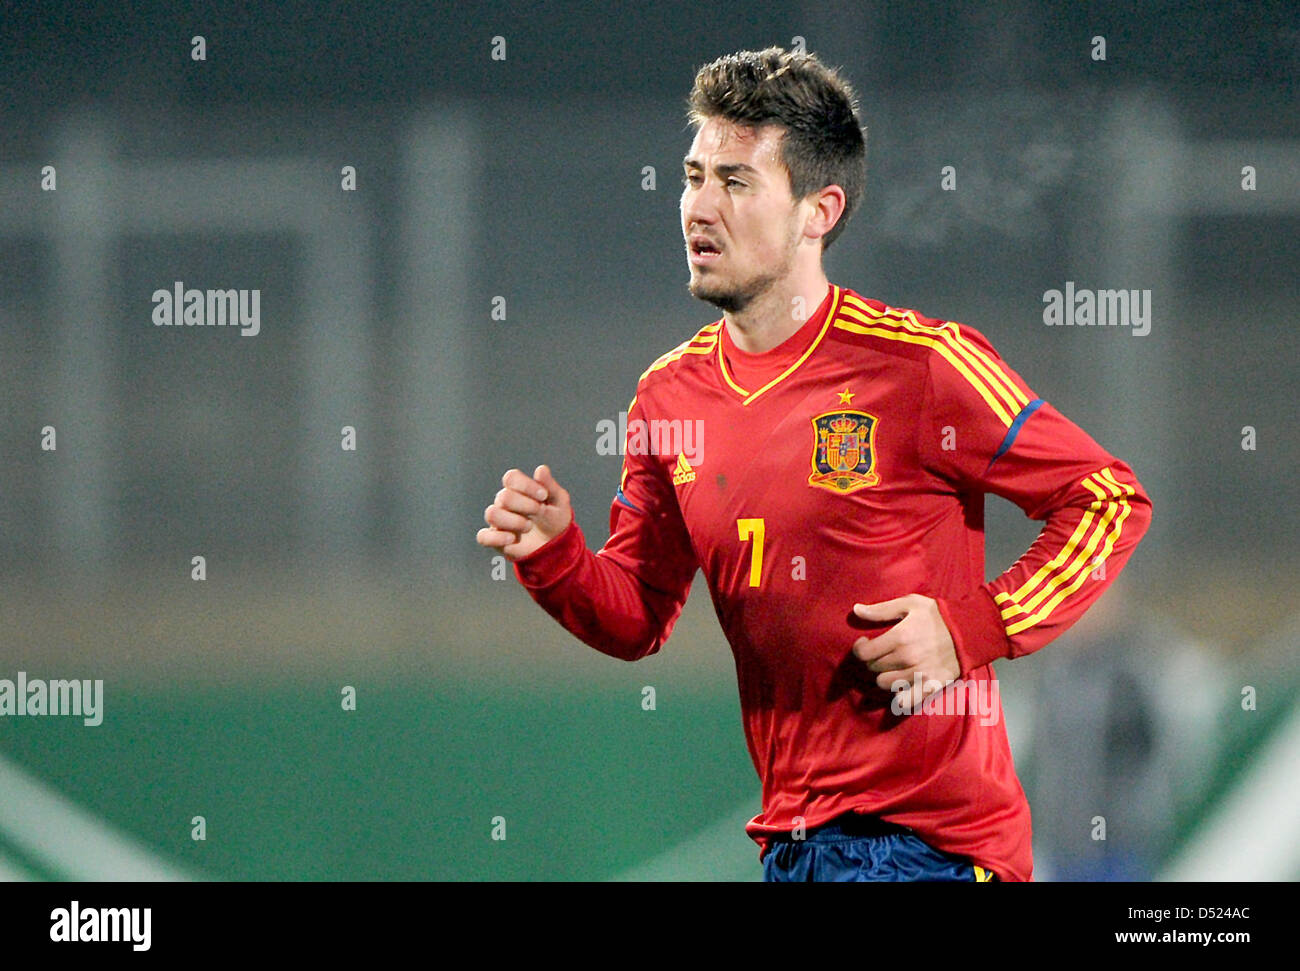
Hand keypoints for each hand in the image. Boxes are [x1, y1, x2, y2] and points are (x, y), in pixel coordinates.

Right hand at [476, 465, 573, 561]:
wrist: (556, 544)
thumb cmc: (555, 518)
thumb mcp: (558, 501)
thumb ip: (549, 485)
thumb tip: (541, 469)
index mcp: (517, 488)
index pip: (511, 478)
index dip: (526, 485)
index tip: (543, 495)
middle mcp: (504, 502)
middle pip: (504, 497)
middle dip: (526, 505)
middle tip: (540, 512)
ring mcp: (498, 520)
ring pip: (492, 514)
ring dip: (513, 521)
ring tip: (528, 527)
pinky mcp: (495, 539)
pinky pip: (483, 537)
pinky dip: (497, 538)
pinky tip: (513, 538)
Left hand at [851, 594, 959, 710]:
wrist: (971, 630)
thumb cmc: (938, 614)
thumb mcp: (909, 604)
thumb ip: (881, 610)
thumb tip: (855, 610)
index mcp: (899, 637)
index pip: (864, 654)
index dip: (859, 649)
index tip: (864, 643)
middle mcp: (906, 658)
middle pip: (873, 669)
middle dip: (872, 660)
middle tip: (879, 653)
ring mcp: (918, 674)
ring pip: (885, 684)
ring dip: (883, 675)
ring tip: (890, 666)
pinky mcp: (930, 686)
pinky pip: (905, 701)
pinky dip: (897, 697)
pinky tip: (899, 686)